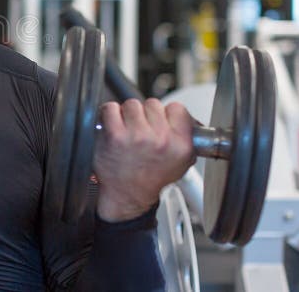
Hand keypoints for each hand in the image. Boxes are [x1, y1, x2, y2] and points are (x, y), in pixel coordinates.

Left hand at [93, 98, 195, 221]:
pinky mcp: (115, 135)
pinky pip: (110, 108)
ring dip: (126, 114)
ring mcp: (137, 136)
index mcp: (181, 145)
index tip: (160, 121)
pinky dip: (108, 114)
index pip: (177, 109)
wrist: (128, 195)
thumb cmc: (151, 177)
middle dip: (145, 115)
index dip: (166, 113)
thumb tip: (189, 119)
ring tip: (127, 130)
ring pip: (132, 104)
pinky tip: (112, 127)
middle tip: (141, 130)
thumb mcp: (182, 161)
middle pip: (152, 104)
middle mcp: (161, 140)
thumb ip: (187, 137)